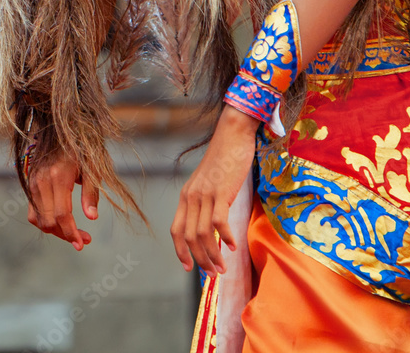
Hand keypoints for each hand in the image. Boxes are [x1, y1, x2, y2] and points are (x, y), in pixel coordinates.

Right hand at [27, 154, 98, 250]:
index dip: (71, 233)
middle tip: (84, 239)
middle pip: (49, 221)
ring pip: (40, 220)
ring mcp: (33, 183)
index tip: (83, 243)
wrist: (59, 127)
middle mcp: (41, 181)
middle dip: (66, 235)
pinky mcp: (29, 184)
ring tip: (74, 233)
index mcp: (59, 176)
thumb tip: (92, 218)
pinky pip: (33, 212)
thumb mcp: (93, 165)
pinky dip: (45, 222)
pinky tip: (60, 223)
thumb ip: (91, 192)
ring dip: (56, 231)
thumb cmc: (81, 145)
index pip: (61, 215)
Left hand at [170, 105, 258, 277]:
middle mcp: (191, 196)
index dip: (180, 252)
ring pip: (202, 234)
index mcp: (186, 195)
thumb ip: (206, 201)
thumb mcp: (208, 182)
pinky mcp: (220, 191)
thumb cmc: (224, 158)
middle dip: (200, 261)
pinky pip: (218, 223)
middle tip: (213, 275)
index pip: (176, 230)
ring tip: (223, 268)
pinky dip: (224, 238)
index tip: (188, 268)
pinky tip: (233, 246)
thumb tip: (212, 226)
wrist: (232, 134)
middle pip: (189, 238)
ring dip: (212, 255)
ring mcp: (205, 194)